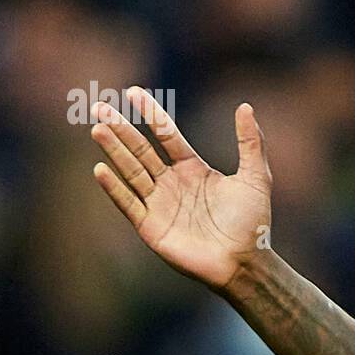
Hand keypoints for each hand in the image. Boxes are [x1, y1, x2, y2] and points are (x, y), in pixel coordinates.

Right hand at [89, 86, 272, 290]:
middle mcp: (172, 183)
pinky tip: (100, 169)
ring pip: (131, 171)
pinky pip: (128, 203)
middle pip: (141, 150)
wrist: (244, 261)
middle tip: (99, 106)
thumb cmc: (253, 223)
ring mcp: (159, 204)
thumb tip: (245, 106)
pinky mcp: (151, 226)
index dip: (151, 114)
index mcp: (193, 169)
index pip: (167, 135)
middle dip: (121, 128)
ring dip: (114, 150)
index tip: (134, 92)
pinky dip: (114, 187)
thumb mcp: (257, 176)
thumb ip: (250, 142)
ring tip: (98, 128)